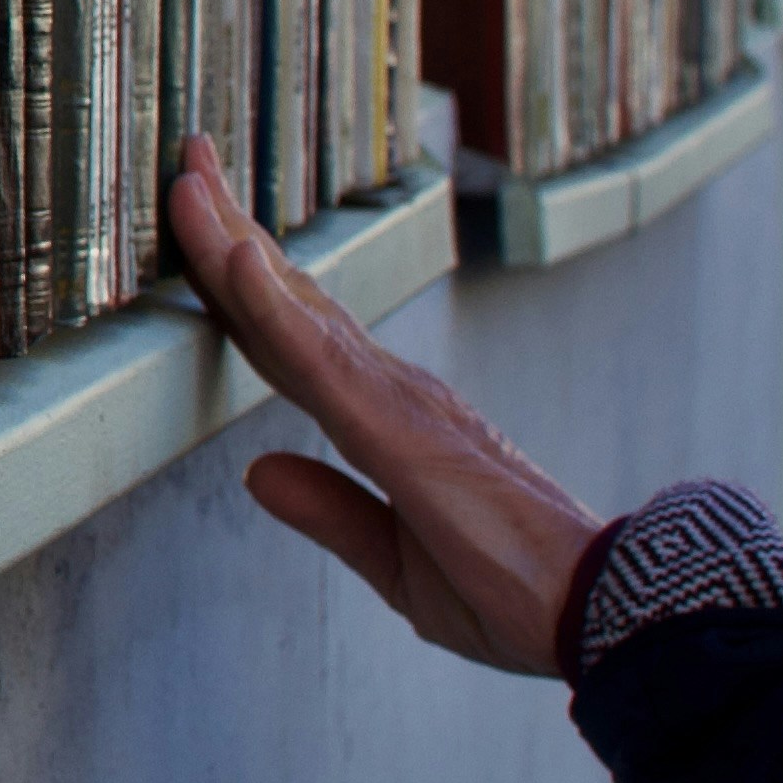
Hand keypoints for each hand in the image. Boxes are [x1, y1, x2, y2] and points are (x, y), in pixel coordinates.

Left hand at [161, 137, 598, 677]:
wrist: (595, 617)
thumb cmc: (517, 595)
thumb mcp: (398, 564)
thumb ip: (330, 513)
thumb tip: (255, 473)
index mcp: (386, 420)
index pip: (290, 341)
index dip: (239, 286)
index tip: (200, 232)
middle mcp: (389, 390)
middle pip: (286, 302)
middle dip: (228, 232)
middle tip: (188, 164)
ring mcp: (394, 399)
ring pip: (291, 310)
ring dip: (231, 243)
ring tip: (188, 180)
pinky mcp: (398, 425)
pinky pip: (320, 357)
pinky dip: (273, 305)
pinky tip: (237, 257)